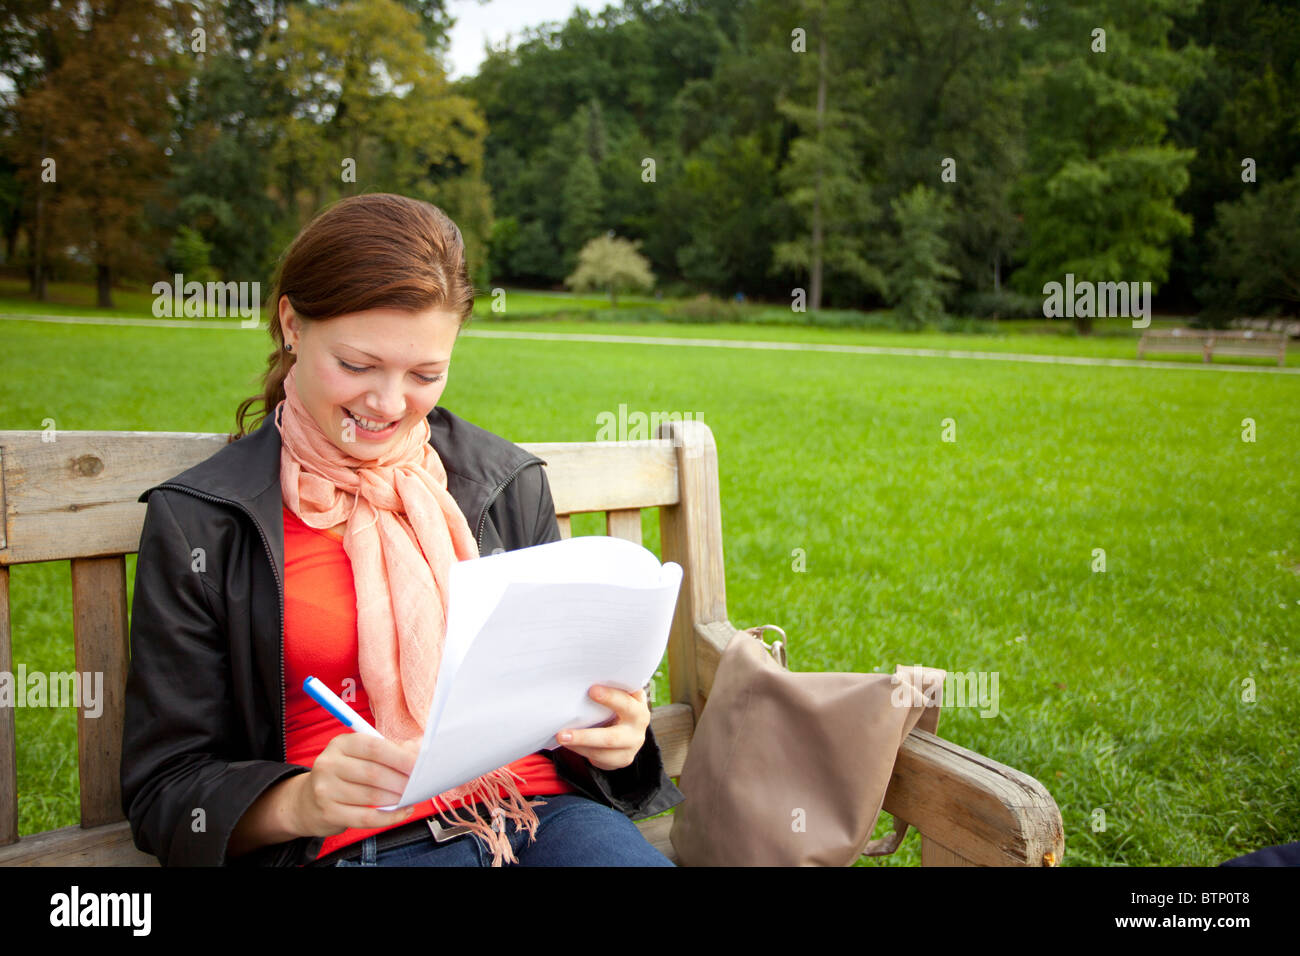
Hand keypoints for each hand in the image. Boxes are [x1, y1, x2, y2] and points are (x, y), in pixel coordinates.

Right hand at [291, 734, 422, 836]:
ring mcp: (326, 790)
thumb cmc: (345, 773)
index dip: (400, 756)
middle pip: (374, 773)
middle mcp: (329, 764)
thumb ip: (391, 750)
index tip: (419, 765)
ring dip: (396, 799)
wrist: (308, 802)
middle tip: (417, 785)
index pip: (374, 747)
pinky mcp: (328, 813)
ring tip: (409, 797)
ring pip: (371, 796)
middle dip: (401, 780)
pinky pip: (366, 818)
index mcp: (341, 743)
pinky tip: (402, 812)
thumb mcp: (361, 755)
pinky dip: (389, 817)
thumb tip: (420, 749)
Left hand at [556, 685, 649, 770]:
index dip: (610, 697)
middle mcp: (638, 725)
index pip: (626, 701)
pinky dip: (582, 750)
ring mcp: (632, 745)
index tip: (591, 691)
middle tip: (562, 733)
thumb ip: (608, 687)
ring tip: (561, 739)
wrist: (631, 728)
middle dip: (586, 736)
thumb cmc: (617, 704)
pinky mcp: (624, 758)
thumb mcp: (619, 693)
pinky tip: (569, 744)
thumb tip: (577, 681)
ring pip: (603, 750)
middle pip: (612, 736)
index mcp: (638, 703)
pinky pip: (601, 758)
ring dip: (580, 745)